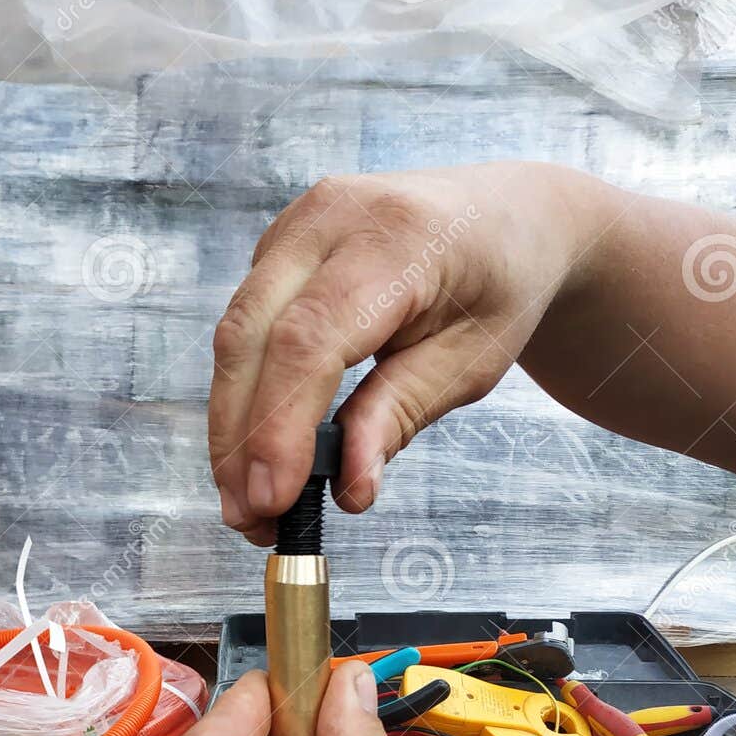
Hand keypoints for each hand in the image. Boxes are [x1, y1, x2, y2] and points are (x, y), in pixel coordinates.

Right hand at [208, 162, 598, 544]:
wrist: (504, 217)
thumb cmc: (497, 286)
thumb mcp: (470, 362)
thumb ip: (400, 416)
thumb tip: (348, 487)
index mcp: (394, 238)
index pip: (309, 340)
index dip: (280, 426)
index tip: (272, 499)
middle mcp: (330, 216)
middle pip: (250, 335)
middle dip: (240, 438)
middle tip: (249, 518)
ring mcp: (295, 226)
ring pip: (234, 334)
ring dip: (231, 426)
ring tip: (248, 501)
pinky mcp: (277, 247)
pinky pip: (243, 327)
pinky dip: (243, 394)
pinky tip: (256, 450)